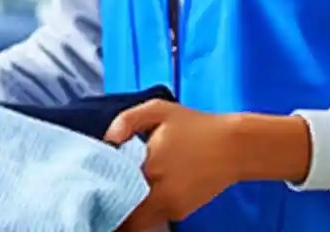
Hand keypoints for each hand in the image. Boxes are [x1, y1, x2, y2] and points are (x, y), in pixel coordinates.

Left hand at [105, 100, 242, 226]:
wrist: (235, 147)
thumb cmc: (196, 125)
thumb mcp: (159, 110)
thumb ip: (127, 120)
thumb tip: (107, 140)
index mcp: (149, 165)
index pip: (113, 187)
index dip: (101, 185)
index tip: (94, 181)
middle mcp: (159, 191)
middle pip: (123, 210)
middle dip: (112, 203)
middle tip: (105, 192)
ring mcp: (171, 206)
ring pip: (138, 219)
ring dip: (129, 210)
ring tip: (124, 193)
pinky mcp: (180, 213)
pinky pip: (154, 217)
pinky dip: (146, 210)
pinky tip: (147, 193)